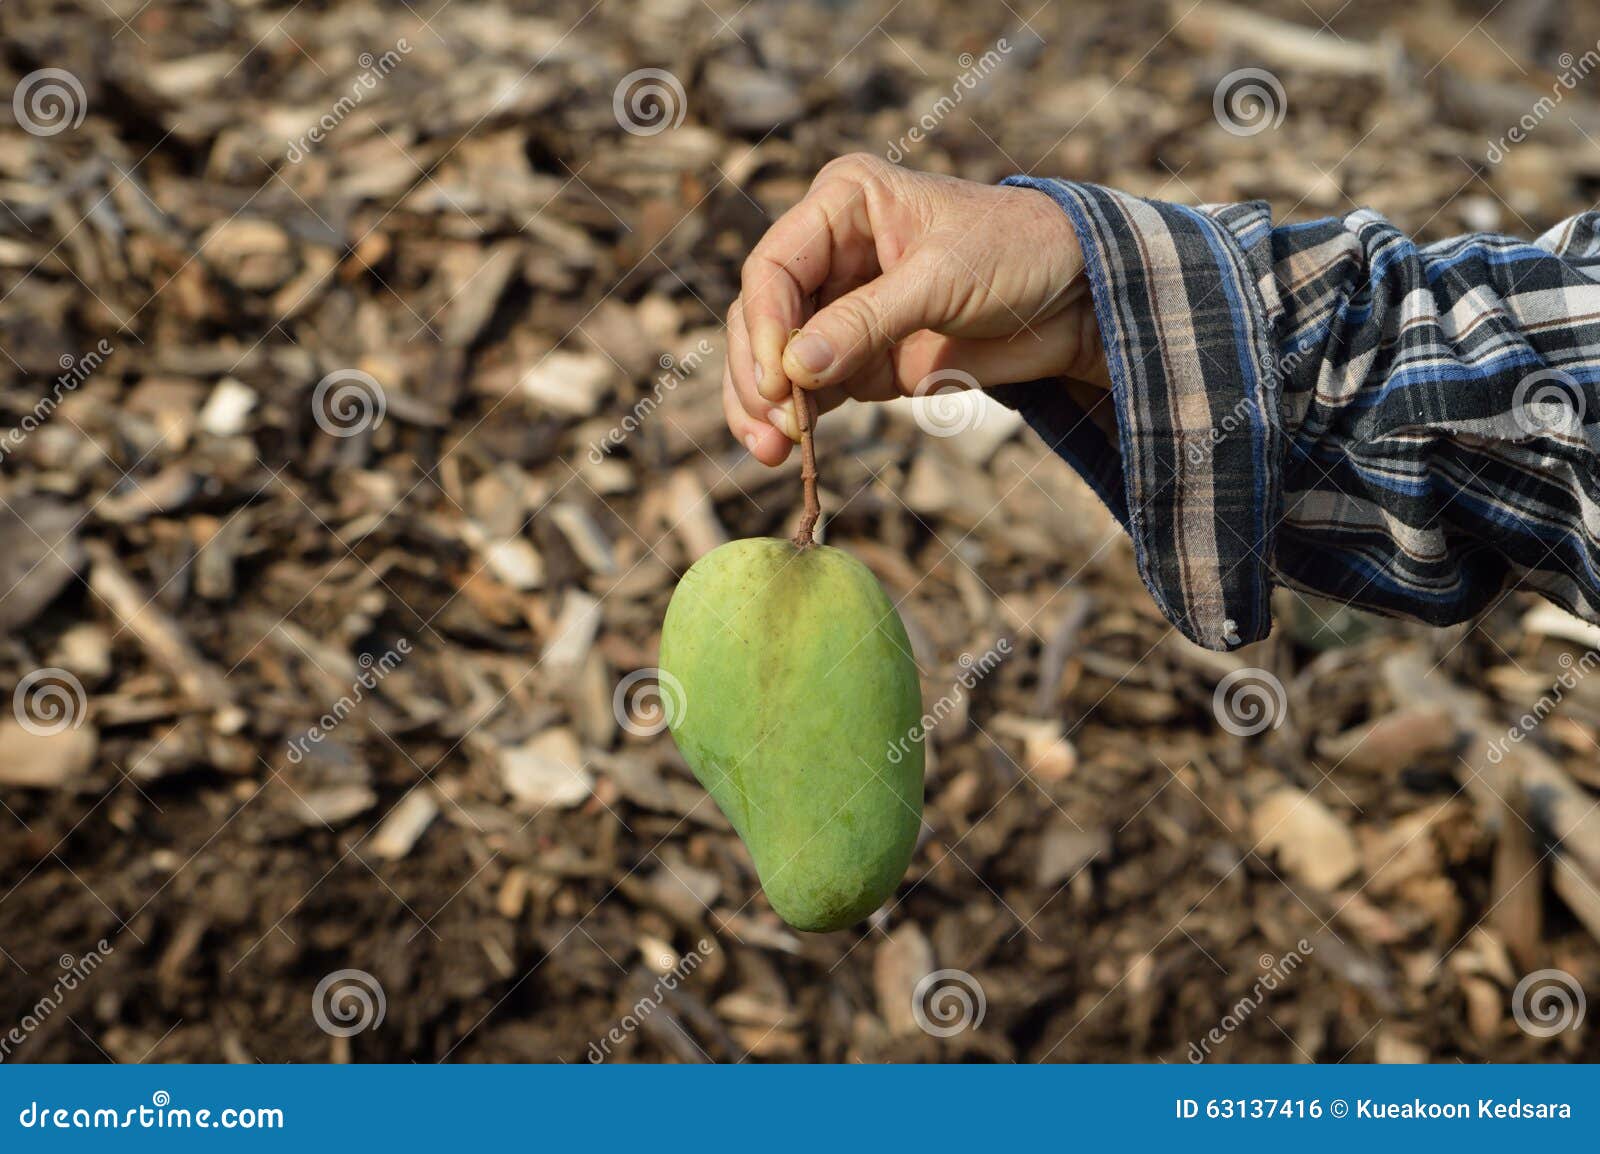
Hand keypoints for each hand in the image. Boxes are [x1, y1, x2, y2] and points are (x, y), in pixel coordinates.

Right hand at [722, 154, 1107, 464]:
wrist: (1078, 299)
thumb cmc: (1019, 254)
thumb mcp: (942, 279)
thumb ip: (867, 321)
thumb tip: (794, 370)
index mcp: (844, 204)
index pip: (774, 265)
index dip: (768, 325)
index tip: (779, 381)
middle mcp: (831, 252)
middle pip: (762, 316)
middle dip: (758, 374)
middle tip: (773, 428)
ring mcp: (840, 308)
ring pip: (773, 358)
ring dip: (764, 406)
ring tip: (773, 451)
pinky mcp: (857, 357)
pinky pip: (807, 390)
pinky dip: (793, 420)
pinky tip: (788, 450)